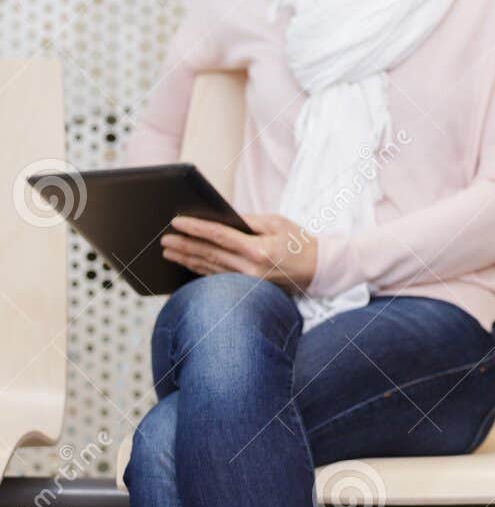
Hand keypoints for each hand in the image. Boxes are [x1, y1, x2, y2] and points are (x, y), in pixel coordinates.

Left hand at [162, 213, 317, 292]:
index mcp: (259, 249)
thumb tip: (221, 217)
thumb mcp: (278, 223)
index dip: (196, 228)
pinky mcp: (247, 289)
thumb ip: (249, 221)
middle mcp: (250, 268)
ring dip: (187, 259)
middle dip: (184, 245)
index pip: (219, 236)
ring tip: (169, 251)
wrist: (317, 270)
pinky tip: (187, 264)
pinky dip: (200, 270)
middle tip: (164, 239)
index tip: (177, 222)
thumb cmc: (298, 242)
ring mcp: (248, 282)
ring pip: (210, 268)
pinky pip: (218, 278)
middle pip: (210, 254)